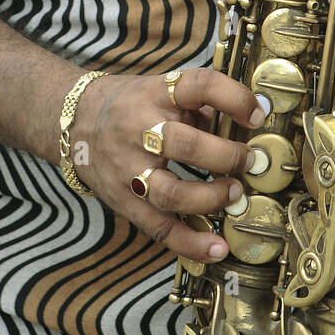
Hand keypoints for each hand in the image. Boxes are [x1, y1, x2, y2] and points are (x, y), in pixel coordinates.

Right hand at [70, 68, 264, 263]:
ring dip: (210, 199)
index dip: (234, 98)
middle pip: (184, 145)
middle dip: (225, 156)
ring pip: (171, 193)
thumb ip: (200, 107)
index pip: (199, 86)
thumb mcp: (162, 90)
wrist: (77, 122)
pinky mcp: (124, 201)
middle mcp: (139, 129)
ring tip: (233, 194)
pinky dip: (190, 243)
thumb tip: (247, 124)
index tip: (257, 114)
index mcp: (155, 93)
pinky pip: (159, 228)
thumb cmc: (132, 105)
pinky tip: (216, 247)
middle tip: (249, 161)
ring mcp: (129, 168)